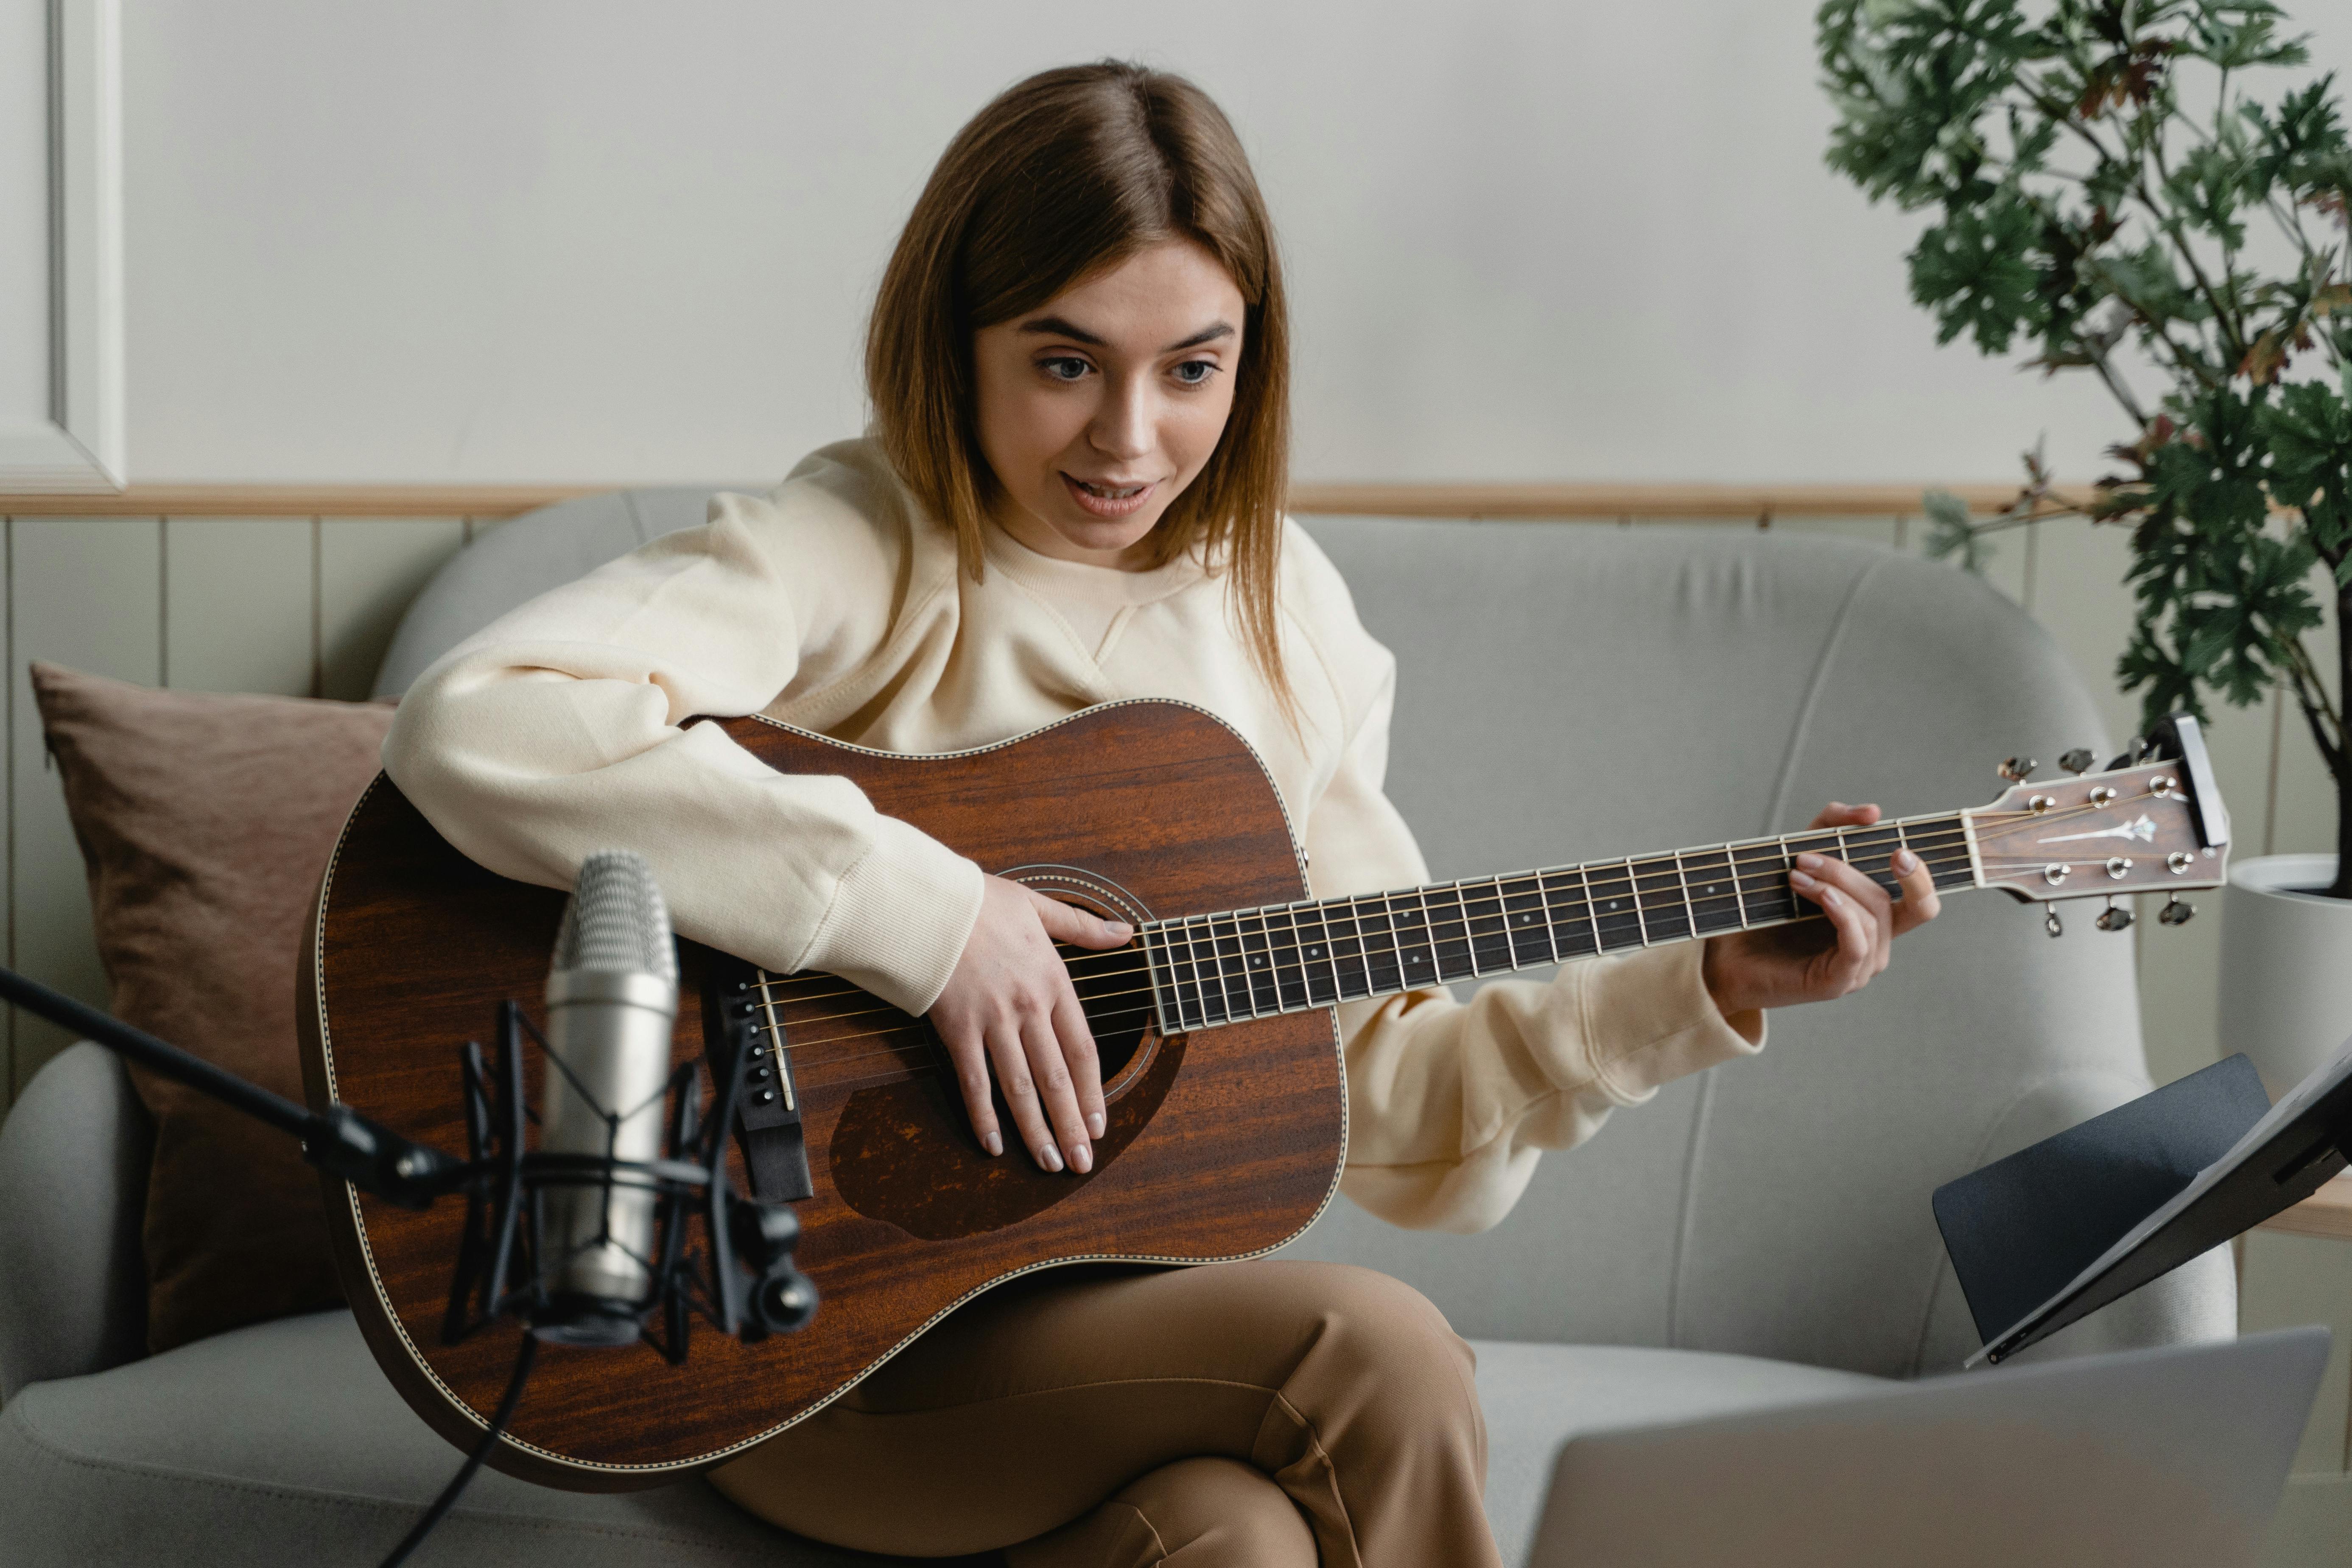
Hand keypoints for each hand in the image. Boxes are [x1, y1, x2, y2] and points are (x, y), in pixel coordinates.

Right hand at [929, 876, 1130, 1173]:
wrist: (926, 903)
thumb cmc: (980, 902)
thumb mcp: (1038, 906)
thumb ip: (1083, 926)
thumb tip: (1126, 932)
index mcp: (1052, 981)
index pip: (1082, 1048)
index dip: (1092, 1091)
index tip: (1099, 1124)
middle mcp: (1028, 1008)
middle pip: (1056, 1078)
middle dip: (1070, 1125)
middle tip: (1082, 1163)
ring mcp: (992, 1021)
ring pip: (1020, 1088)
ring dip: (1036, 1130)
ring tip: (1050, 1164)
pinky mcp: (956, 1029)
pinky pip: (974, 1081)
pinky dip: (984, 1116)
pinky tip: (994, 1145)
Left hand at [1700, 802, 1941, 1016]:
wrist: (1728, 956)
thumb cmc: (1767, 910)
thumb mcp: (1800, 855)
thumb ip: (1832, 826)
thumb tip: (1872, 812)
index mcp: (1874, 919)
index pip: (1921, 903)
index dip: (1920, 877)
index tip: (1898, 849)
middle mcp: (1874, 944)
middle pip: (1891, 902)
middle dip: (1850, 872)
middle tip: (1808, 856)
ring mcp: (1859, 968)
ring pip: (1871, 918)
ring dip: (1834, 887)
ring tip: (1794, 875)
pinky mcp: (1838, 982)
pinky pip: (1857, 945)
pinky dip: (1843, 914)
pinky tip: (1822, 896)